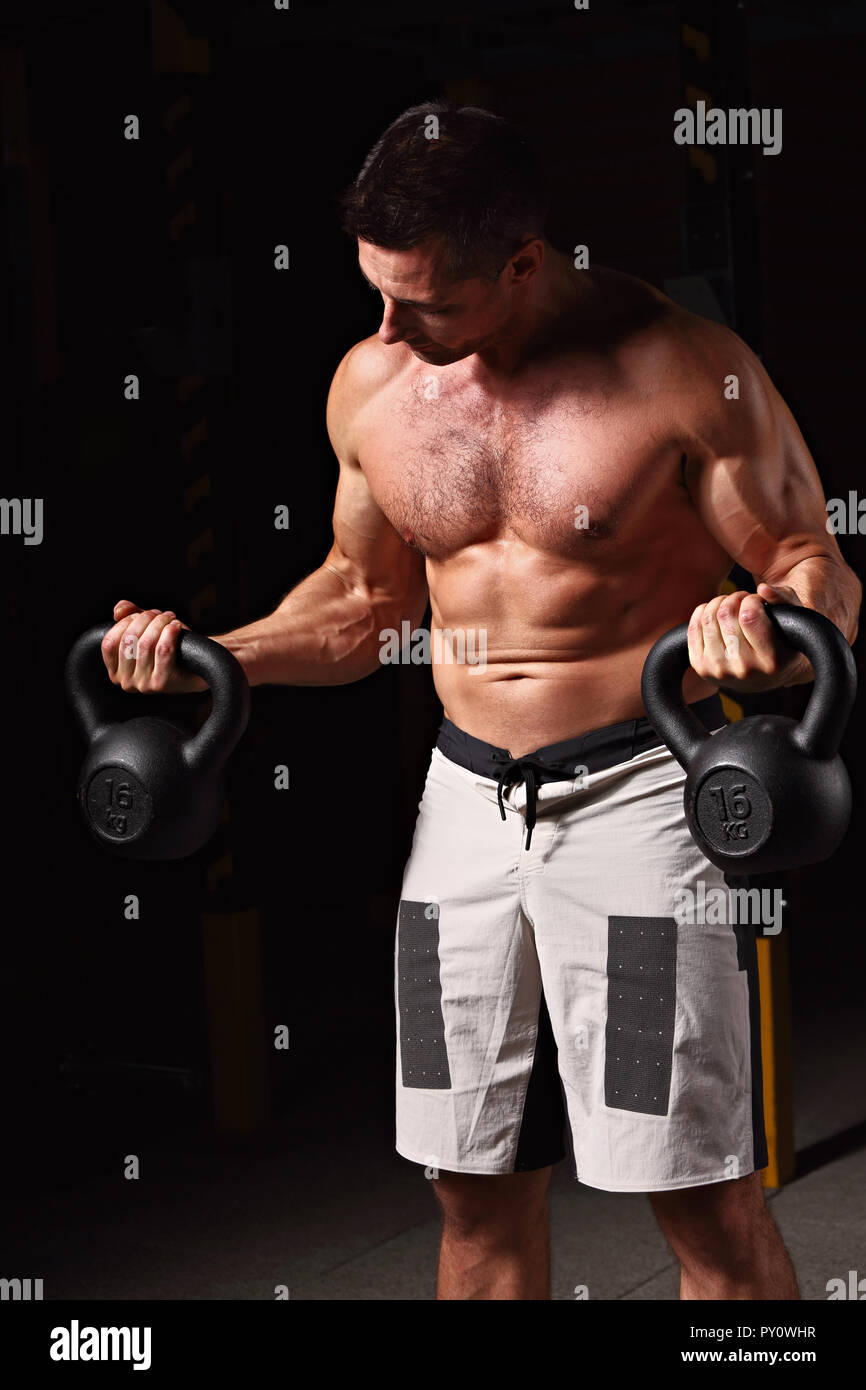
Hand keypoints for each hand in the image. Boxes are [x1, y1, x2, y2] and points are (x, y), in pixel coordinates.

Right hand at [101, 600, 206, 693]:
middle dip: (145, 619)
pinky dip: (170, 633)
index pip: (109, 642)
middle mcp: (127, 683)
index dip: (124, 622)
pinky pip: (163, 650)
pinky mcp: (162, 683)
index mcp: (116, 673)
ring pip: (146, 643)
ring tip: (169, 618)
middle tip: (160, 614)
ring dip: (159, 623)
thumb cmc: (169, 648)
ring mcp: (144, 685)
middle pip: (128, 640)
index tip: (140, 614)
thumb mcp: (145, 630)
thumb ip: (128, 616)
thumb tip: (118, 610)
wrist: (197, 665)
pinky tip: (176, 627)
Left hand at [687, 583, 812, 692]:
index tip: (756, 602)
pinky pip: (694, 628)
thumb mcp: (794, 619)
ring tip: (731, 607)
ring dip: (719, 604)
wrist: (764, 676)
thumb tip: (763, 588)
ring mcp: (720, 671)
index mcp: (771, 661)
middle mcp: (744, 670)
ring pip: (708, 619)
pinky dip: (703, 612)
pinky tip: (716, 614)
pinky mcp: (702, 668)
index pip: (748, 616)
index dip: (751, 600)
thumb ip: (784, 598)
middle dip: (734, 598)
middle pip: (725, 615)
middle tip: (742, 601)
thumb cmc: (782, 640)